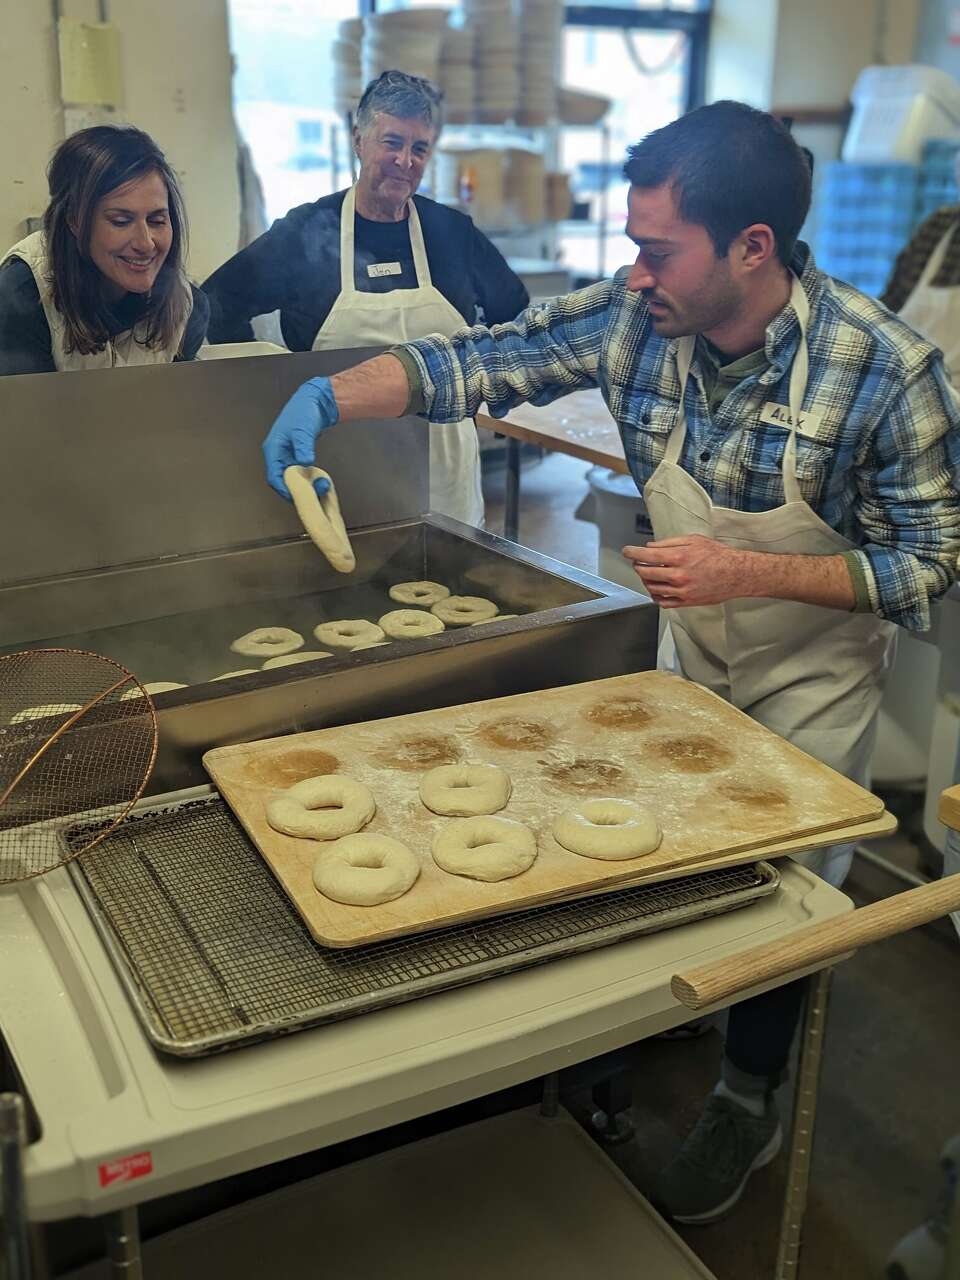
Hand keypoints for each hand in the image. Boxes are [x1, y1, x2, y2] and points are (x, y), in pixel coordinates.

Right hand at [262, 376, 339, 500]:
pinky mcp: (294, 455)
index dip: (283, 489)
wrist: (313, 401)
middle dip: (295, 489)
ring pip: (290, 477)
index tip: (296, 497)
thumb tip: (305, 462)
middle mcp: (277, 454)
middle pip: (281, 479)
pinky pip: (297, 471)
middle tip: (311, 495)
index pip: (273, 476)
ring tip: (317, 488)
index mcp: (273, 448)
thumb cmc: (304, 412)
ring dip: (302, 484)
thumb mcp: (303, 430)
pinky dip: (306, 478)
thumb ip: (304, 447)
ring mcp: (285, 455)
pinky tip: (317, 480)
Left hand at [622, 535, 751, 607]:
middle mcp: (678, 576)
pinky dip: (656, 595)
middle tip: (639, 562)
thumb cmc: (718, 555)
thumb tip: (650, 547)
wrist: (737, 574)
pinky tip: (657, 589)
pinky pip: (663, 602)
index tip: (627, 552)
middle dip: (638, 567)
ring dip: (646, 581)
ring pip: (652, 588)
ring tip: (649, 574)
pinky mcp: (686, 602)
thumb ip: (669, 543)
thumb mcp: (694, 540)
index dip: (632, 553)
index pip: (646, 556)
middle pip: (645, 573)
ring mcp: (682, 591)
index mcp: (679, 557)